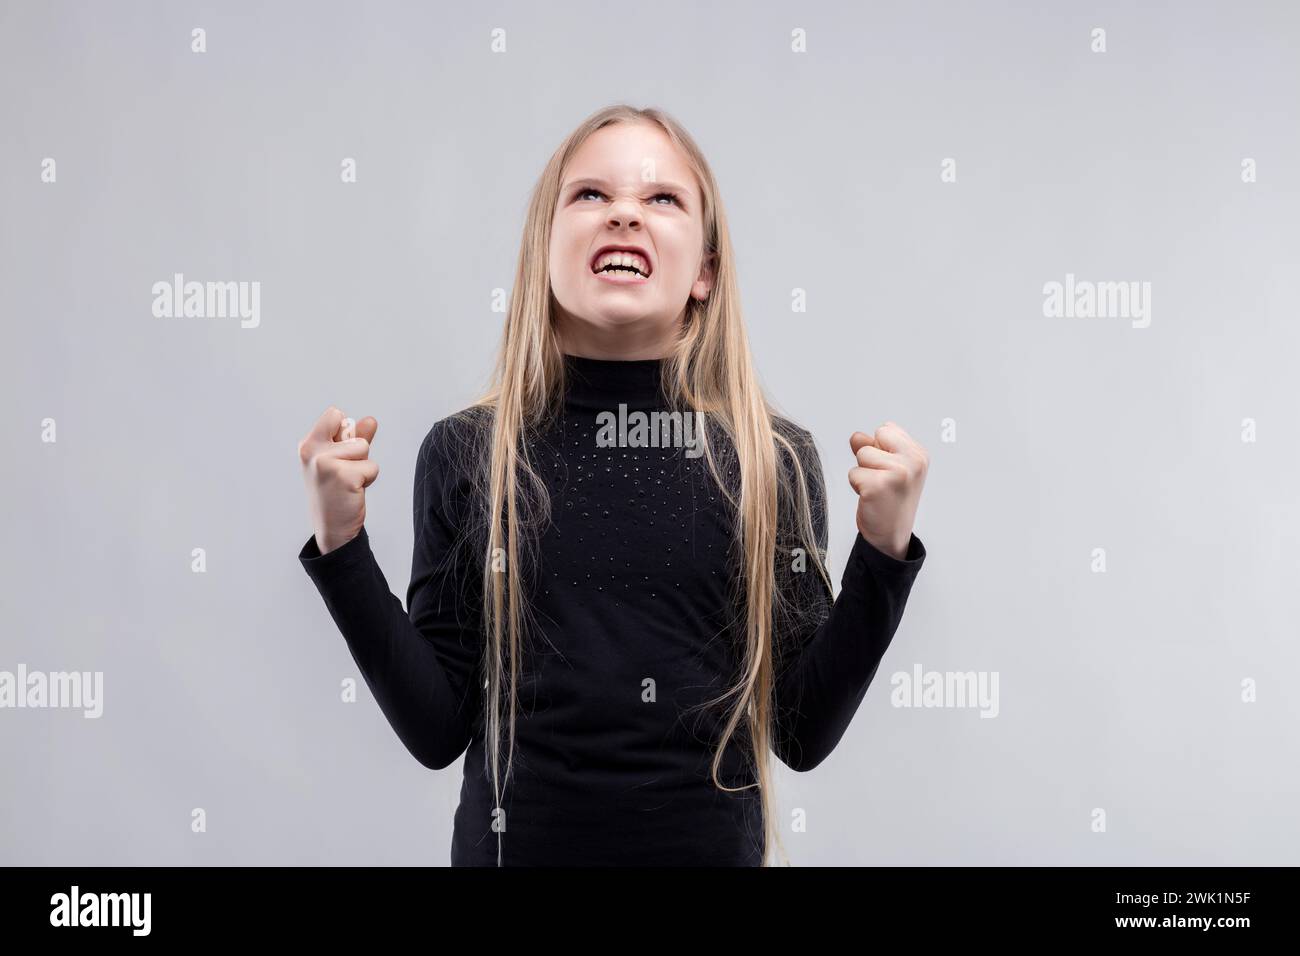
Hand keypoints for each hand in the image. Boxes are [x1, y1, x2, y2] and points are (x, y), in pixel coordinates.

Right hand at [298, 406, 379, 554]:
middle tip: (344, 473)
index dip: (346, 431)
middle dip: (357, 450)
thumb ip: (354, 439)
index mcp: (308, 444)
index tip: (340, 453)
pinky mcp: (343, 475)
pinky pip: (372, 467)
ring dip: (364, 466)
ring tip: (348, 483)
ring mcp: (325, 462)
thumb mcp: (342, 461)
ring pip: (364, 448)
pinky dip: (369, 479)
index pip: (335, 414)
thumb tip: (370, 420)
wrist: (333, 528)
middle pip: (352, 429)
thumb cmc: (336, 492)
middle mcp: (312, 450)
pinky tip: (353, 491)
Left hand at [848, 422, 927, 559]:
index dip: (880, 449)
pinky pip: (853, 473)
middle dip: (870, 457)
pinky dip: (857, 486)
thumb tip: (856, 436)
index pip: (886, 429)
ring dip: (862, 473)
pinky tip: (871, 498)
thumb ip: (873, 447)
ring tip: (877, 489)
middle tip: (882, 480)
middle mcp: (913, 462)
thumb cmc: (890, 501)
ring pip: (862, 455)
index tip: (889, 470)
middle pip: (874, 437)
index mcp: (919, 454)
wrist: (891, 536)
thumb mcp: (888, 468)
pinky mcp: (878, 486)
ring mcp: (898, 473)